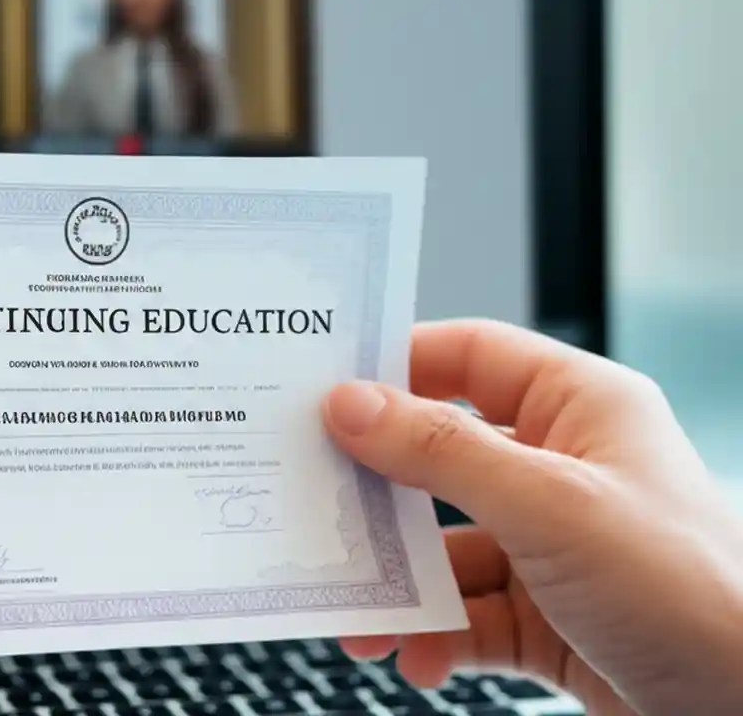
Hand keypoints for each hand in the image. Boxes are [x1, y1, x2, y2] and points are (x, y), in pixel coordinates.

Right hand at [322, 320, 742, 714]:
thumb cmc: (694, 589)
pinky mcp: (547, 616)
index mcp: (582, 408)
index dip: (397, 364)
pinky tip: (416, 656)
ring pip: (445, 547)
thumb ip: (441, 453)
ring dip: (400, 584)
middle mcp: (564, 469)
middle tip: (317, 504)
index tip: (323, 387)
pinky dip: (432, 635)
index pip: (471, 356)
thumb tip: (351, 404)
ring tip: (358, 615)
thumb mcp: (550, 505)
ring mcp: (553, 546)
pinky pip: (465, 614)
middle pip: (441, 458)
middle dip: (379, 495)